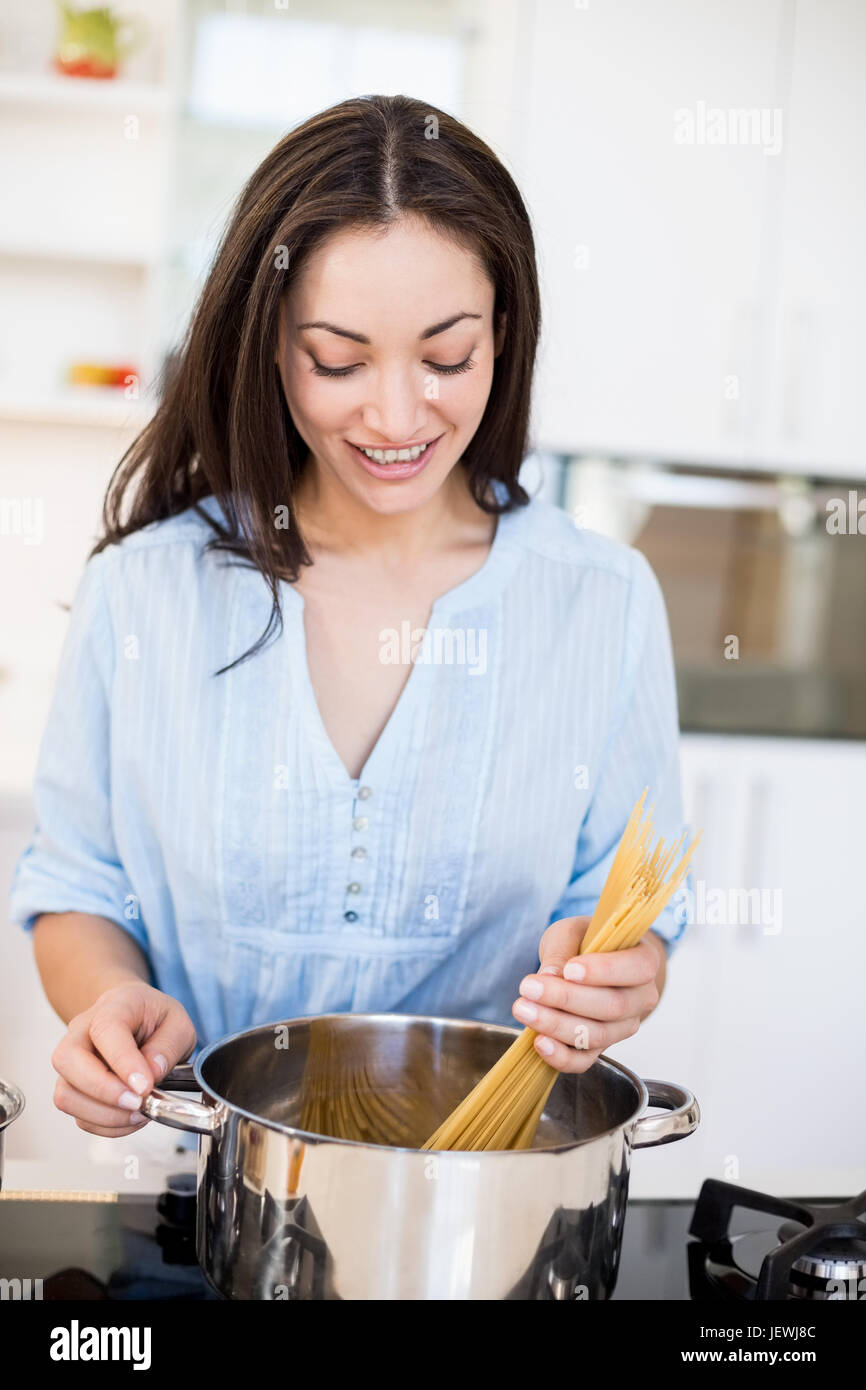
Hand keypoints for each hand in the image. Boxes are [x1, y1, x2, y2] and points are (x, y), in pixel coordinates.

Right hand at [51, 982, 195, 1136]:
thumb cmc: (154, 1018)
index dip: (123, 1062)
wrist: (134, 1016)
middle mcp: (82, 1031)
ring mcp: (72, 1061)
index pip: (106, 1030)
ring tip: (139, 1111)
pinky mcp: (73, 1087)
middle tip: (138, 1102)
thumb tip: (152, 1073)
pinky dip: (105, 1124)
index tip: (145, 1086)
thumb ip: (168, 1046)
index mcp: (114, 1006)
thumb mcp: (178, 1024)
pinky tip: (130, 1116)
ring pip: (66, 1093)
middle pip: (67, 1060)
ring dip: (104, 1114)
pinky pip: (78, 1114)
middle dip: (103, 1091)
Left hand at [512, 915, 663, 1072]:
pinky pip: (584, 1061)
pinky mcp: (600, 1047)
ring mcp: (623, 1027)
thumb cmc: (585, 944)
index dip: (604, 971)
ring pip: (597, 1035)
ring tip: (524, 1009)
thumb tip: (551, 975)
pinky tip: (539, 1042)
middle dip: (567, 999)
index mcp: (644, 961)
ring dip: (557, 1025)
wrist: (588, 966)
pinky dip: (561, 1056)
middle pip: (613, 1006)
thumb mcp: (572, 931)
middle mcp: (641, 998)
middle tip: (529, 988)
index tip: (569, 970)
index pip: (636, 969)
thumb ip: (563, 948)